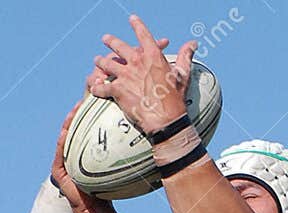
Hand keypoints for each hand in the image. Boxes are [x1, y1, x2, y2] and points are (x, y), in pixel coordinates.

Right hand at [50, 107, 114, 212]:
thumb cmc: (111, 194)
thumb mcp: (118, 170)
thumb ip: (124, 156)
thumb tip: (146, 144)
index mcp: (85, 154)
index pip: (89, 130)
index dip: (93, 114)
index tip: (101, 101)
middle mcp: (73, 157)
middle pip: (77, 129)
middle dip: (80, 112)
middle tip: (87, 98)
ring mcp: (64, 163)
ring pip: (66, 137)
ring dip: (70, 122)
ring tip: (75, 109)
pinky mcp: (58, 172)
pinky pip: (60, 153)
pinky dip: (62, 141)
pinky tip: (66, 131)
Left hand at [89, 16, 195, 133]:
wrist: (166, 119)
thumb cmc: (175, 98)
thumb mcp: (182, 74)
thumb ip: (185, 56)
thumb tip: (193, 43)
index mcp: (152, 55)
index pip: (142, 33)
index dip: (136, 24)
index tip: (132, 18)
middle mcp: (136, 61)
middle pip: (118, 46)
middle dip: (111, 41)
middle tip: (106, 39)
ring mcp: (125, 75)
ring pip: (106, 64)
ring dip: (100, 62)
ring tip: (97, 60)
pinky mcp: (118, 90)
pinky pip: (102, 87)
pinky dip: (97, 88)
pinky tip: (94, 88)